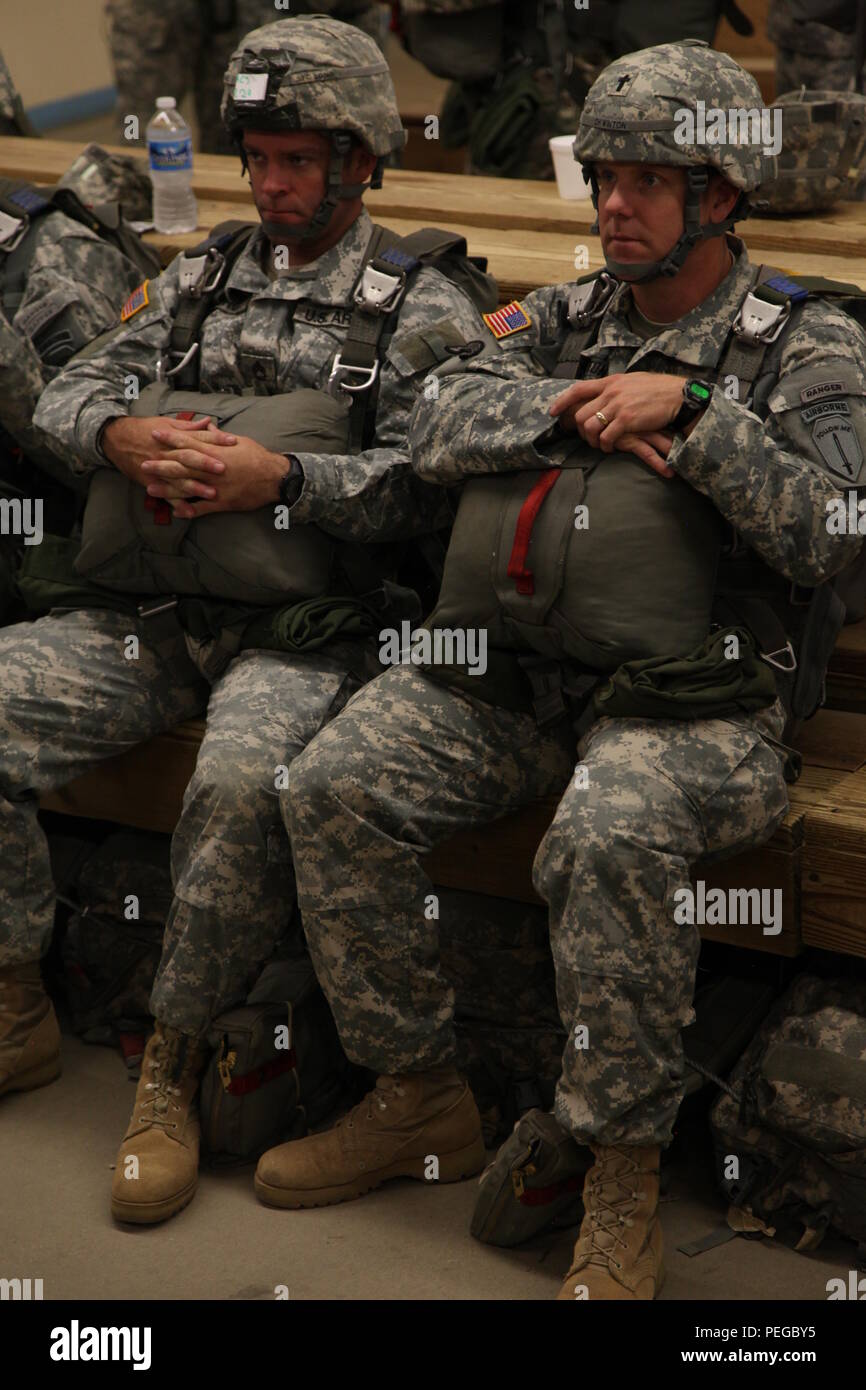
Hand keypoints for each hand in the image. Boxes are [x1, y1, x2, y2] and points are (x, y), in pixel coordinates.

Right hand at [102, 415, 236, 493]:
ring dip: (196, 487)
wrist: (116, 439)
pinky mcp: (153, 482)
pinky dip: (177, 504)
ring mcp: (159, 469)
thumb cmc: (144, 429)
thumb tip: (208, 422)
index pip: (197, 437)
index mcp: (173, 437)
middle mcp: (167, 453)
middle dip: (206, 463)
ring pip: (179, 479)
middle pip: (188, 458)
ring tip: (212, 493)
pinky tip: (189, 512)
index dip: (215, 439)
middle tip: (223, 468)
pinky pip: (166, 495)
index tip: (232, 441)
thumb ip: (189, 427)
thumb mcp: (166, 423)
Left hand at [140, 432, 288, 516]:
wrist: (275, 478)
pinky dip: (189, 510)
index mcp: (215, 452)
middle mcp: (212, 469)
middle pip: (182, 465)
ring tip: (151, 488)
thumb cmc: (258, 457)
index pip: (188, 442)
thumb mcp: (239, 441)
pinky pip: (202, 508)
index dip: (170, 438)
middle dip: (161, 464)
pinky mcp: (223, 502)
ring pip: (187, 488)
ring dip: (168, 488)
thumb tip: (207, 426)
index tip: (155, 434)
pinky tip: (176, 511)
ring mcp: (216, 487)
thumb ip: (219, 436)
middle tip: (143, 463)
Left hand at [550, 371, 690, 474]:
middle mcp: (611, 392)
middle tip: (588, 439)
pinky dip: (606, 446)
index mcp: (611, 381)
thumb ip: (615, 387)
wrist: (677, 395)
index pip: (578, 389)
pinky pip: (606, 437)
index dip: (562, 401)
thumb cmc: (657, 390)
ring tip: (601, 445)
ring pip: (590, 427)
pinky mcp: (626, 420)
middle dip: (580, 431)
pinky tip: (611, 448)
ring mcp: (618, 406)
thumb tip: (603, 393)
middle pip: (581, 414)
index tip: (553, 412)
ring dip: (592, 440)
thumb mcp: (632, 381)